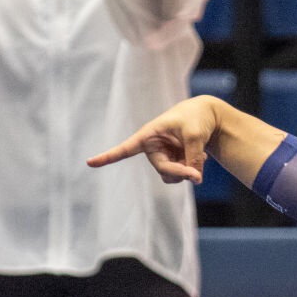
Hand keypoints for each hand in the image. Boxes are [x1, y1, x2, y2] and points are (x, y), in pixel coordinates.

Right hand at [87, 95, 222, 183]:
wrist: (207, 116)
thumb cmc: (196, 118)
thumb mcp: (195, 135)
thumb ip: (193, 158)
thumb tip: (195, 180)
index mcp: (148, 135)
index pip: (126, 149)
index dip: (108, 157)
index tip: (89, 163)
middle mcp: (152, 148)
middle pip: (163, 171)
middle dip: (181, 172)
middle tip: (197, 174)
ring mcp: (163, 157)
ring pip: (172, 177)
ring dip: (188, 171)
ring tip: (199, 155)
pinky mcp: (174, 163)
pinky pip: (182, 175)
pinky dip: (193, 169)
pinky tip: (200, 156)